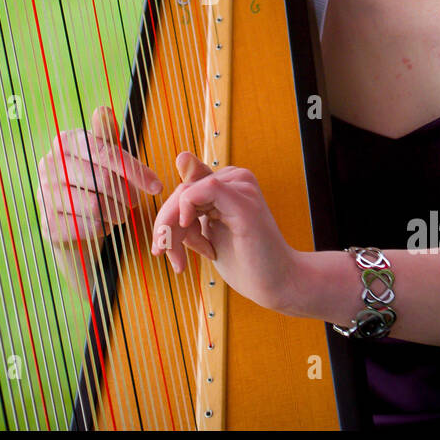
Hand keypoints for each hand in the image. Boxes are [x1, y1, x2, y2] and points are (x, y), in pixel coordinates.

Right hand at [35, 105, 163, 247]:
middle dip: (128, 194)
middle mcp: (49, 165)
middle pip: (104, 181)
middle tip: (134, 201)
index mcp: (65, 141)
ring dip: (118, 213)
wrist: (71, 220)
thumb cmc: (93, 180)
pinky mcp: (47, 224)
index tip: (157, 186)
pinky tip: (102, 223)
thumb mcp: (103, 155)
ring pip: (98, 207)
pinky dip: (104, 228)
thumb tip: (102, 109)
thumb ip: (107, 135)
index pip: (106, 153)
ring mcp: (44, 195)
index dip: (135, 171)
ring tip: (118, 211)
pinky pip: (89, 227)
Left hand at [150, 151, 299, 312]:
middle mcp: (236, 178)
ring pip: (185, 192)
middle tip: (169, 257)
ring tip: (185, 258)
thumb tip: (182, 156)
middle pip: (180, 191)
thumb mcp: (205, 231)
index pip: (183, 189)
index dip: (167, 217)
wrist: (277, 284)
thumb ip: (190, 205)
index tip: (162, 248)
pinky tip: (197, 238)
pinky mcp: (244, 201)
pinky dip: (188, 213)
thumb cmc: (245, 261)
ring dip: (175, 230)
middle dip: (166, 227)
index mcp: (227, 184)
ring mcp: (242, 187)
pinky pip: (204, 189)